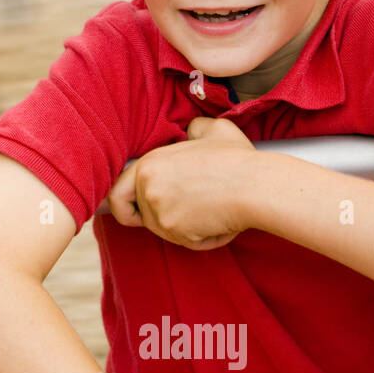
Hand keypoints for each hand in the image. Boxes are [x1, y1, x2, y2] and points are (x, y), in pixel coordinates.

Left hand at [109, 117, 256, 250]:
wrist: (256, 185)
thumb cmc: (238, 159)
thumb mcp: (211, 130)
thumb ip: (191, 131)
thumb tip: (189, 133)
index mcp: (149, 164)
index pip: (118, 193)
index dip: (126, 206)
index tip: (135, 212)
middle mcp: (148, 188)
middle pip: (144, 217)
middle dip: (167, 218)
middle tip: (193, 210)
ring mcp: (159, 211)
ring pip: (167, 232)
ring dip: (190, 228)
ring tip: (214, 210)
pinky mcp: (176, 231)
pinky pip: (188, 242)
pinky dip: (205, 238)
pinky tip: (222, 222)